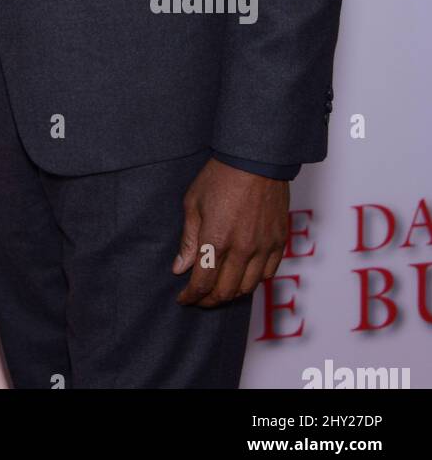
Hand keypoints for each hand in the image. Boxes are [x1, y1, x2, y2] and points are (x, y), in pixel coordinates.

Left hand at [172, 157, 287, 306]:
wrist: (255, 159)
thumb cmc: (220, 176)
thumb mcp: (193, 204)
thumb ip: (189, 240)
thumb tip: (180, 268)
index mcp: (217, 240)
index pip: (203, 283)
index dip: (191, 296)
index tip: (183, 299)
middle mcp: (242, 249)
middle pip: (225, 291)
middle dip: (208, 300)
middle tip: (198, 298)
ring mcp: (263, 247)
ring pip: (248, 288)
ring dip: (231, 294)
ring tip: (219, 290)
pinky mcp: (279, 242)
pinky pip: (268, 274)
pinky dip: (254, 282)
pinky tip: (243, 277)